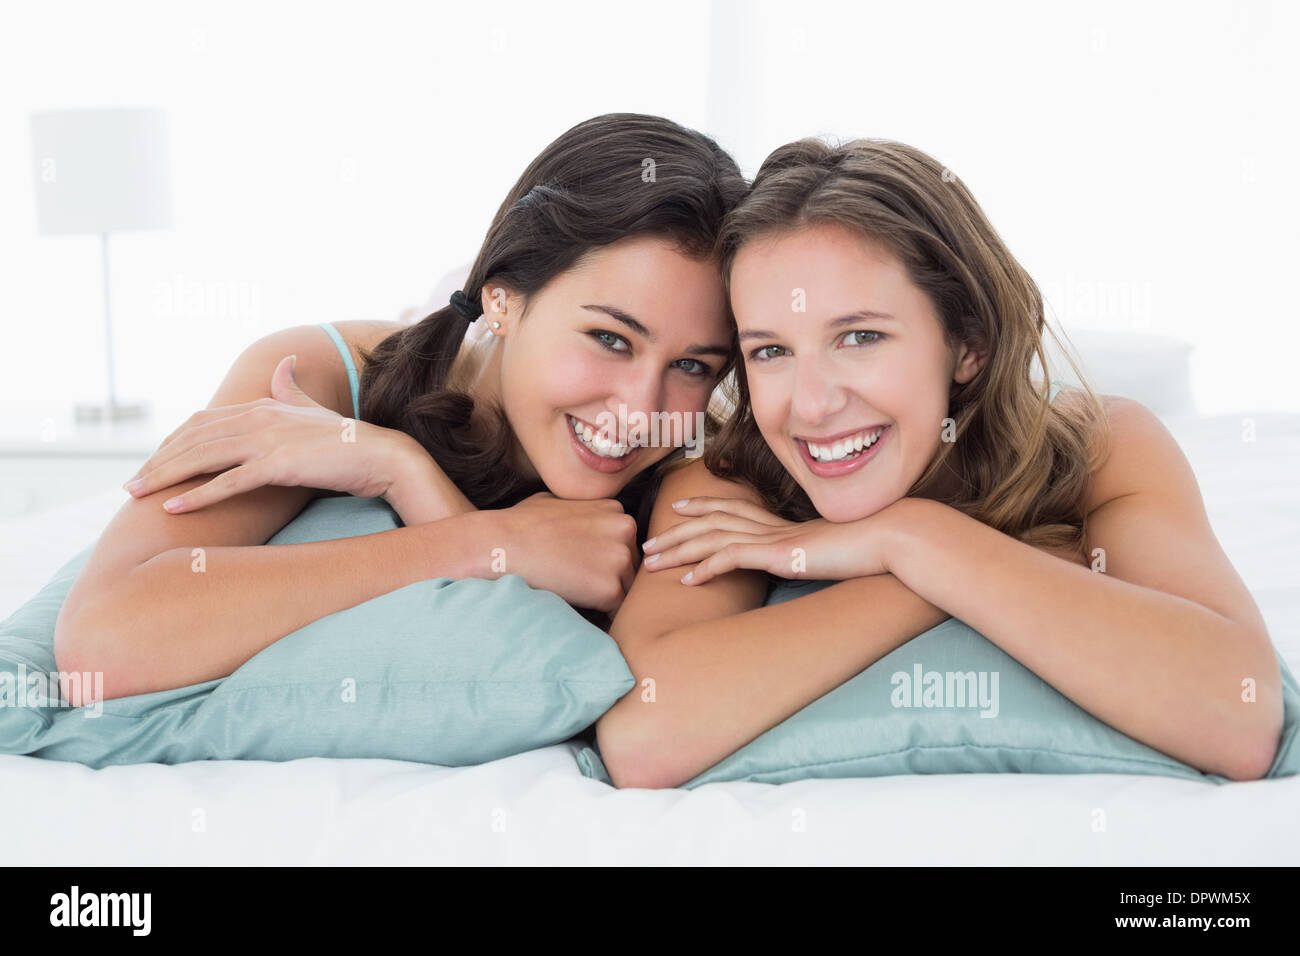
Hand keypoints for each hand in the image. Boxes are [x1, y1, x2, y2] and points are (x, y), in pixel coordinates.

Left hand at [124, 355, 405, 512]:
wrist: (384, 457)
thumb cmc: (349, 440)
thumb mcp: (313, 409)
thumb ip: (290, 388)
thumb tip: (281, 362)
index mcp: (263, 405)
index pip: (202, 423)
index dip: (172, 443)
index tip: (151, 465)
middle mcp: (261, 417)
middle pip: (194, 439)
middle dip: (158, 462)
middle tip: (130, 486)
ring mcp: (269, 440)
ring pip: (203, 458)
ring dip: (166, 477)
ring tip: (138, 496)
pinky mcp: (280, 464)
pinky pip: (229, 482)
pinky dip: (198, 495)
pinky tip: (173, 507)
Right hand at [480, 492, 638, 614]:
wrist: (503, 545)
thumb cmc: (521, 524)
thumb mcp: (559, 502)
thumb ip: (583, 511)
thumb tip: (583, 519)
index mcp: (615, 510)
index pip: (626, 543)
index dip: (608, 558)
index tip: (586, 565)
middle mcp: (625, 529)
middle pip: (632, 565)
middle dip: (613, 577)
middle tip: (582, 583)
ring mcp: (620, 558)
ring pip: (627, 587)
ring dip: (608, 595)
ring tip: (579, 594)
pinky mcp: (610, 588)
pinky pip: (617, 608)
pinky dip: (603, 612)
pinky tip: (580, 605)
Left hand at [641, 495, 897, 585]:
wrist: (891, 539)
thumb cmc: (869, 549)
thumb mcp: (831, 553)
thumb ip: (810, 554)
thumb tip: (802, 561)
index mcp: (783, 523)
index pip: (733, 508)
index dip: (703, 506)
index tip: (678, 507)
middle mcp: (773, 526)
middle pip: (713, 522)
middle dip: (676, 532)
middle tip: (647, 543)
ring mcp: (774, 538)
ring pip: (713, 538)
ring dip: (679, 550)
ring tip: (652, 563)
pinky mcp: (780, 554)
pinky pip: (733, 558)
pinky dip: (706, 568)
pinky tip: (688, 581)